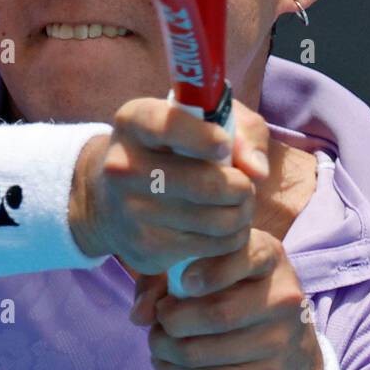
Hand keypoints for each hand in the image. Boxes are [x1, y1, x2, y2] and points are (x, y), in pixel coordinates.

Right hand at [69, 97, 269, 274]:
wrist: (112, 199)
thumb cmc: (172, 149)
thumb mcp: (203, 121)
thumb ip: (241, 131)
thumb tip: (258, 170)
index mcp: (134, 122)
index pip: (168, 126)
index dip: (203, 137)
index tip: (224, 145)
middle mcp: (124, 166)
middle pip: (204, 184)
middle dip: (241, 187)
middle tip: (246, 186)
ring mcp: (131, 211)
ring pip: (214, 220)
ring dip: (241, 214)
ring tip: (240, 205)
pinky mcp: (145, 248)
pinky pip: (210, 247)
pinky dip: (230, 238)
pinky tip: (225, 227)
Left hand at [130, 228, 323, 369]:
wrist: (292, 358)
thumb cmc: (239, 300)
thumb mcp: (213, 274)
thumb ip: (167, 279)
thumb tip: (139, 314)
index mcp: (270, 257)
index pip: (243, 255)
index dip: (209, 270)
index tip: (184, 283)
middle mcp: (283, 297)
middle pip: (218, 313)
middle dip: (173, 319)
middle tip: (159, 320)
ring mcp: (280, 340)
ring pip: (205, 351)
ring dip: (166, 350)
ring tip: (157, 343)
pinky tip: (164, 365)